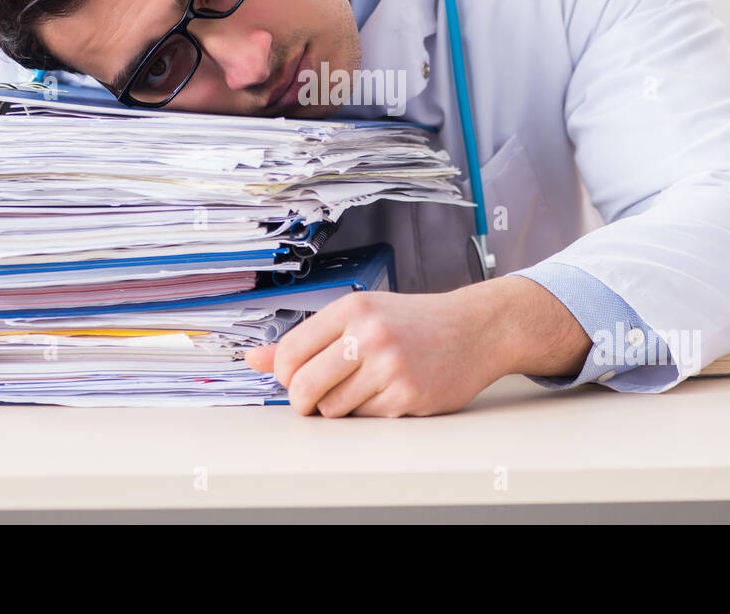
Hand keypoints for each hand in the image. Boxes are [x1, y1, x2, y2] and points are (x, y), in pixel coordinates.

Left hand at [244, 275, 590, 416]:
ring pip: (333, 409)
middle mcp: (369, 335)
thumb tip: (254, 359)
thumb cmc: (414, 322)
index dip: (285, 375)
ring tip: (362, 388)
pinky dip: (370, 413)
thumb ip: (307, 338)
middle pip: (304, 387)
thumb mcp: (360, 316)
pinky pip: (366, 419)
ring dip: (339, 407)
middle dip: (302, 401)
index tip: (297, 378)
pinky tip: (388, 392)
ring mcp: (390, 366)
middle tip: (314, 398)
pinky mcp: (408, 396)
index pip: (290, 353)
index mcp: (351, 310)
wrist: (475, 328)